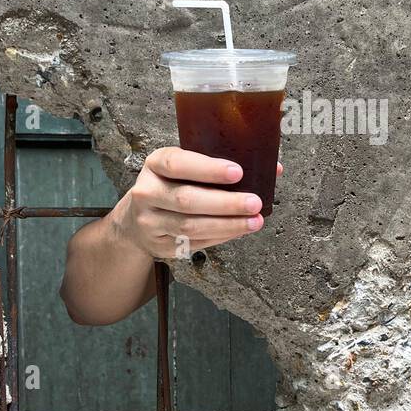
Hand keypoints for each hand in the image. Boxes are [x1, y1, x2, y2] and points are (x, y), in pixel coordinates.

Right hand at [110, 147, 281, 260]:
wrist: (136, 219)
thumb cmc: (171, 185)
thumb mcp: (185, 166)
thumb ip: (220, 164)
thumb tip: (274, 168)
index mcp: (154, 164)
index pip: (177, 164)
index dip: (208, 168)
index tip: (237, 171)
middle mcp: (147, 193)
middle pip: (187, 200)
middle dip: (225, 203)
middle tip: (255, 202)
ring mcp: (151, 222)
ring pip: (192, 226)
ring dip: (228, 225)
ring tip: (254, 221)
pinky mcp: (161, 246)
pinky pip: (196, 243)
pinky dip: (221, 236)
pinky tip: (240, 230)